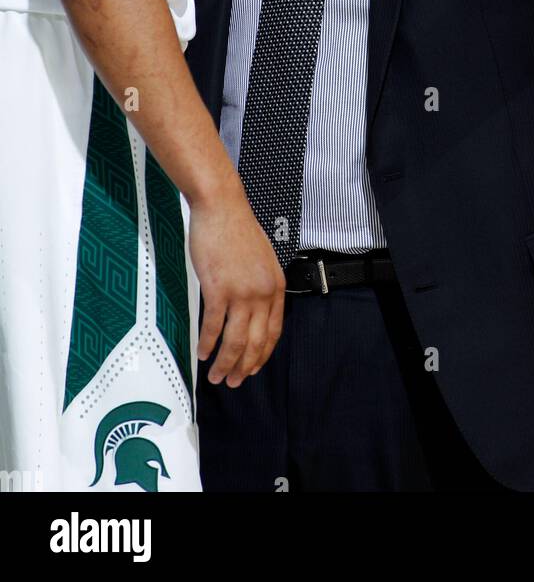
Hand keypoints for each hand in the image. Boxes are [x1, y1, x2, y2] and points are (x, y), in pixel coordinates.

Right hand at [189, 187, 284, 387]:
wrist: (221, 207)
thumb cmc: (236, 230)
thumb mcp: (261, 260)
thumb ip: (261, 285)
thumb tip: (254, 309)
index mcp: (275, 286)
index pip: (273, 331)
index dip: (262, 354)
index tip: (253, 368)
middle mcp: (262, 293)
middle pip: (255, 342)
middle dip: (244, 367)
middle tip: (233, 382)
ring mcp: (241, 292)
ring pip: (234, 341)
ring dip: (225, 363)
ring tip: (216, 376)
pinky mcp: (218, 290)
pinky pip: (214, 327)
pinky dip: (208, 344)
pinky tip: (202, 353)